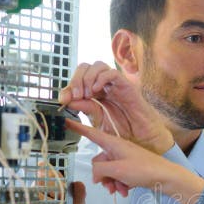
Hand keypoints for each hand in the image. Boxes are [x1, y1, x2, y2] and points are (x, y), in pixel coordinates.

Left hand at [58, 61, 173, 153]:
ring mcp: (115, 84)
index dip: (69, 86)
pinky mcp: (126, 85)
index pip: (79, 78)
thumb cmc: (122, 128)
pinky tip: (96, 91)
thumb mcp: (97, 119)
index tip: (64, 99)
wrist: (140, 137)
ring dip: (87, 78)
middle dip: (76, 79)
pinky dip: (101, 78)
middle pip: (86, 67)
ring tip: (87, 94)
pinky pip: (112, 73)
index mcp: (95, 92)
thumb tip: (68, 100)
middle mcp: (104, 85)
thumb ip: (84, 108)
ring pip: (98, 65)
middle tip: (76, 95)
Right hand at [65, 119, 203, 203]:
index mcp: (114, 143)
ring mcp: (125, 158)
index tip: (66, 120)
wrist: (167, 178)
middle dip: (102, 175)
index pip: (92, 133)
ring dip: (111, 182)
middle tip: (110, 186)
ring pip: (108, 171)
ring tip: (120, 190)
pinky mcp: (131, 167)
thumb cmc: (144, 169)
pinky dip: (120, 184)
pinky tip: (126, 191)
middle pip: (99, 161)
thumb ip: (99, 170)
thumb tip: (95, 175)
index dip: (78, 128)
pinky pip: (118, 176)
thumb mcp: (117, 170)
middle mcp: (118, 148)